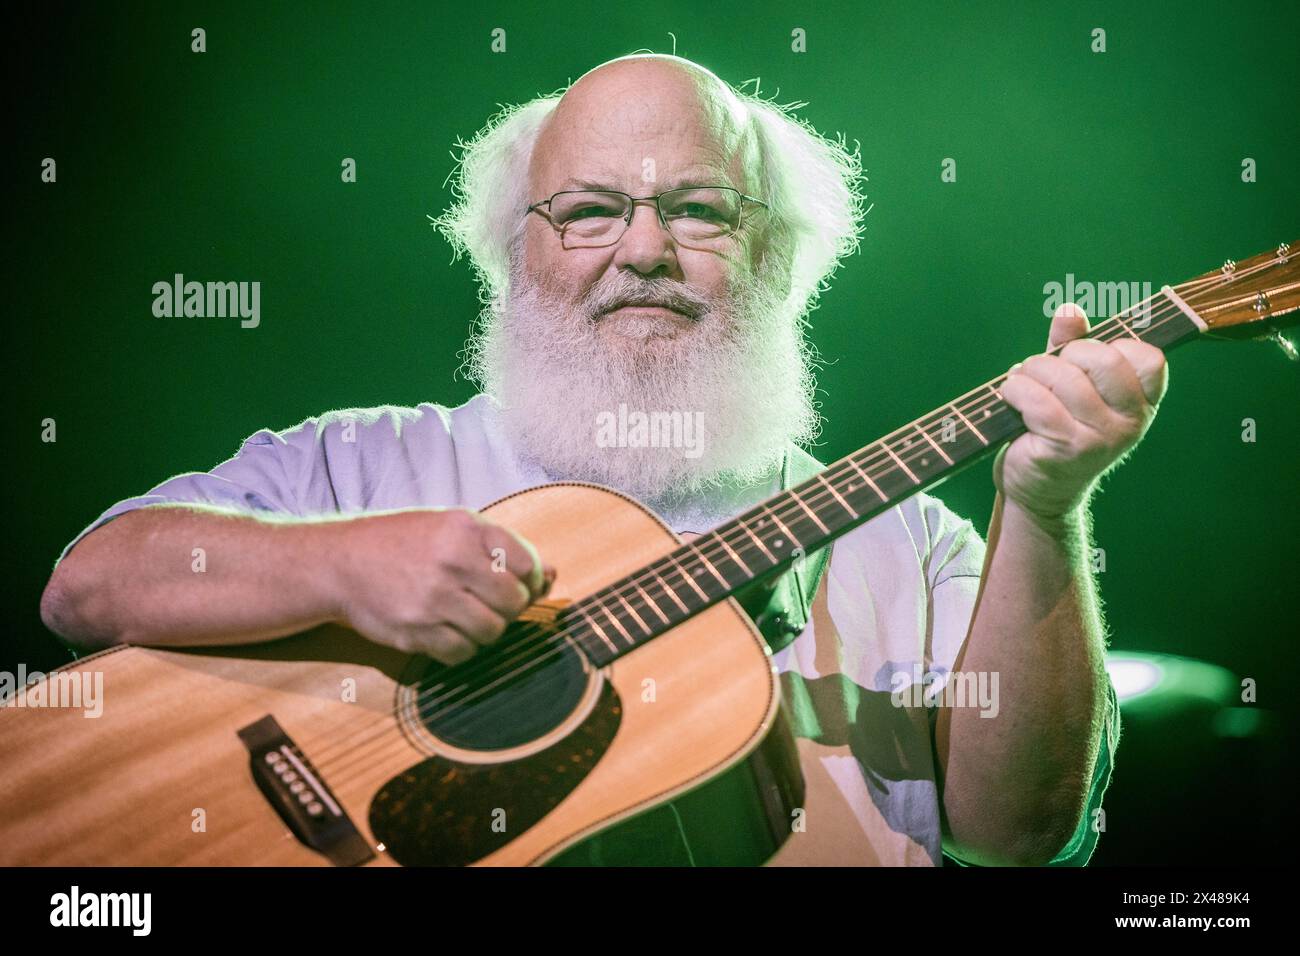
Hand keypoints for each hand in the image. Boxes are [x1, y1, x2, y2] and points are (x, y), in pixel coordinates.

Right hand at [326, 508, 553, 664]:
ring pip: (493, 631)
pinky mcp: (416, 631)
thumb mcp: (451, 528)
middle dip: (509, 607)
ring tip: (467, 617)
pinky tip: (447, 631)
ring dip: (487, 630)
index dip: (529, 579)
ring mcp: (433, 599)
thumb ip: (501, 548)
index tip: (517, 583)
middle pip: (514, 601)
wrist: (341, 563)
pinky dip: (462, 648)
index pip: (526, 563)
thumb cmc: (404, 543)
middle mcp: (451, 561)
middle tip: (489, 602)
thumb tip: (552, 575)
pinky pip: (462, 653)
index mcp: (464, 529)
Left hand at [995, 303, 1167, 524]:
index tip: (1083, 363)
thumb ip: (1072, 346)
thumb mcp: (1069, 385)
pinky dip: (1015, 390)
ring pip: (1064, 377)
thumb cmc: (1056, 430)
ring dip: (1031, 372)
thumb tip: (1070, 310)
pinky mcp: (1067, 449)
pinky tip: (1010, 398)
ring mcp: (1101, 438)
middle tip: (1044, 373)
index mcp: (1142, 403)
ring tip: (1021, 386)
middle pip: (1102, 359)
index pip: (1148, 357)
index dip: (1110, 347)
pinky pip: (1038, 401)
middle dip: (1064, 356)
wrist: (1040, 491)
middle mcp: (1131, 422)